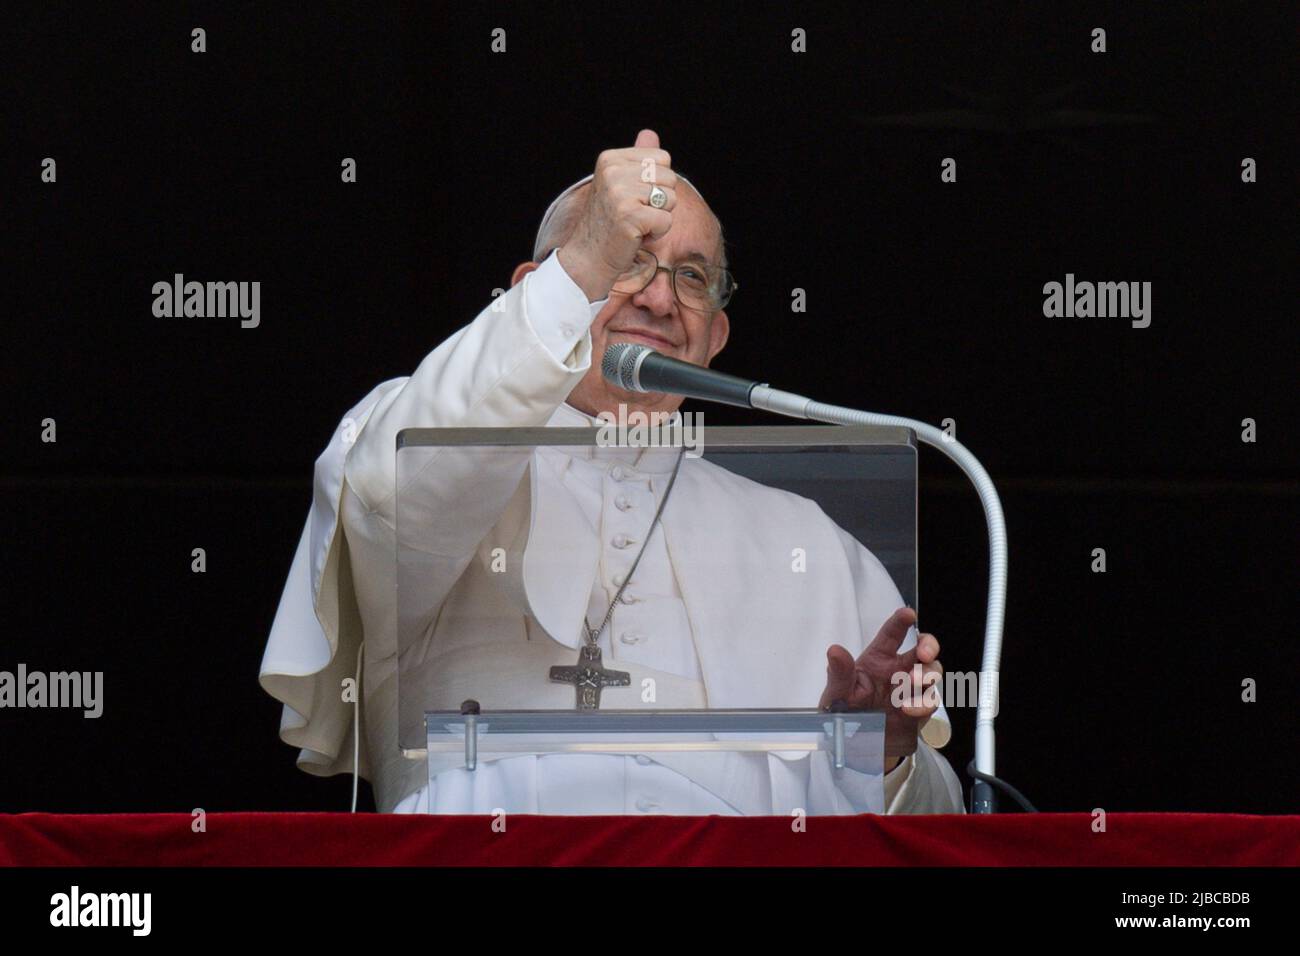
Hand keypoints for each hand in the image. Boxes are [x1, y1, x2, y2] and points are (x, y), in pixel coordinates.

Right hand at [557, 128, 677, 300]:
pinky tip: (636, 236)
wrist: (588, 257)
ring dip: (658, 218)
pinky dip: (656, 233)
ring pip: (671, 199)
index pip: (663, 157)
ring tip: (635, 224)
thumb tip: (650, 134)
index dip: (657, 182)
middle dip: (660, 201)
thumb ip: (637, 160)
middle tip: (635, 214)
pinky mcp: (629, 216)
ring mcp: (620, 193)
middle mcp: (613, 171)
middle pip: (669, 177)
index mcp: (610, 158)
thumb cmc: (609, 222)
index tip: (634, 198)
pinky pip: (667, 221)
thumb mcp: (620, 184)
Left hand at [818, 607, 941, 766]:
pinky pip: (931, 701)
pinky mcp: (920, 710)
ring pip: (933, 672)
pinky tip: (909, 709)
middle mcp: (899, 670)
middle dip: (929, 645)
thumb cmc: (846, 712)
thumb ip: (839, 673)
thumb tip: (834, 650)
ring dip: (928, 675)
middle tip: (924, 653)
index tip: (908, 614)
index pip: (892, 634)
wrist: (857, 747)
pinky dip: (924, 703)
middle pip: (924, 648)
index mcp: (879, 659)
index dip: (901, 621)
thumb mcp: (838, 693)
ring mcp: (912, 689)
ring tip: (911, 683)